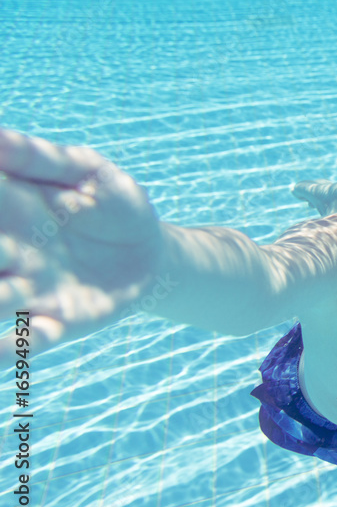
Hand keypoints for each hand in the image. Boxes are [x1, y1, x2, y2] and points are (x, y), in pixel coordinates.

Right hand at [0, 129, 162, 356]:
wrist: (152, 253)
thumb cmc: (113, 203)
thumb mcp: (86, 172)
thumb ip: (39, 157)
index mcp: (5, 206)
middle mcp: (4, 251)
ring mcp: (24, 289)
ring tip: (2, 294)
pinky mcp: (52, 322)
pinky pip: (23, 340)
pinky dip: (7, 349)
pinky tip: (11, 346)